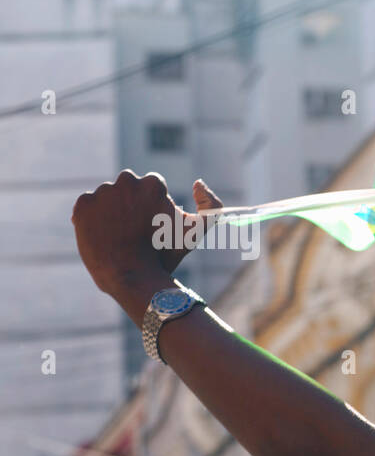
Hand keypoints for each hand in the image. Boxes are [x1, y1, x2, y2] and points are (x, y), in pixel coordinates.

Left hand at [70, 171, 221, 319]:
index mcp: (152, 183)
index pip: (151, 187)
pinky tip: (104, 237)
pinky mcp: (82, 205)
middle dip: (131, 206)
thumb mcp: (195, 232)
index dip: (153, 208)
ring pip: (108, 198)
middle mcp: (125, 181)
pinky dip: (93, 219)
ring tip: (119, 237)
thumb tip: (198, 183)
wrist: (130, 275)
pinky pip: (88, 207)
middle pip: (128, 189)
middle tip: (135, 232)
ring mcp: (101, 192)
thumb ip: (212, 207)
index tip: (152, 226)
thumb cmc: (164, 254)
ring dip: (112, 212)